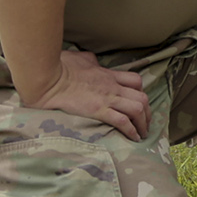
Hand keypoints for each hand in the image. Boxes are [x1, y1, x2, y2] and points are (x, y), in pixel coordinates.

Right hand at [20, 50, 150, 140]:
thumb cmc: (59, 66)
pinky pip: (122, 121)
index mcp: (108, 74)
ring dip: (143, 123)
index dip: (141, 92)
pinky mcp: (98, 110)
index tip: (139, 102)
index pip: (135, 81)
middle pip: (141, 97)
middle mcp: (112, 86)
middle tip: (146, 123)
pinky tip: (133, 138)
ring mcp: (107, 98)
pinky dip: (131, 130)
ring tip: (143, 134)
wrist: (49, 78)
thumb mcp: (79, 58)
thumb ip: (89, 61)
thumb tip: (91, 61)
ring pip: (137, 109)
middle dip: (147, 112)